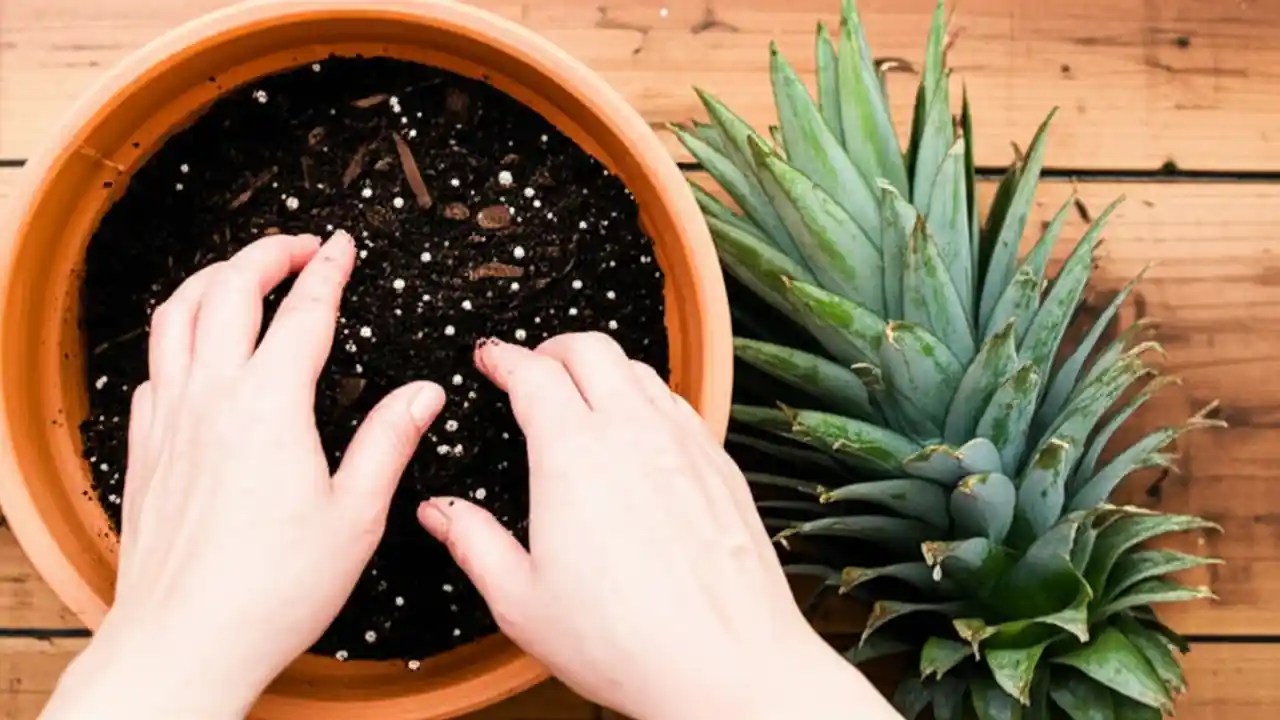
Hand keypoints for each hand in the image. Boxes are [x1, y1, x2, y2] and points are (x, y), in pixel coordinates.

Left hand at [44, 232, 444, 718]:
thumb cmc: (272, 589)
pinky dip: (177, 337)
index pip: (303, 310)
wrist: (186, 640)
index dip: (327, 269)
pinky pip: (152, 366)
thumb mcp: (356, 515)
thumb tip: (424, 392)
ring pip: (175, 314)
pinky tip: (197, 354)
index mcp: (270, 407)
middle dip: (267, 253)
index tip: (341, 246)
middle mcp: (211, 398)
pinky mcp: (146, 448)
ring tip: (242, 275)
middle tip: (300, 247)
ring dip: (212, 279)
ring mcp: (170, 419)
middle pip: (228, 289)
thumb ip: (390, 441)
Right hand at [418, 334, 899, 719]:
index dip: (504, 358)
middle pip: (592, 348)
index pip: (533, 373)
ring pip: (641, 370)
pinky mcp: (719, 465)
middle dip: (553, 346)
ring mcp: (684, 443)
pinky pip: (680, 405)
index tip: (489, 359)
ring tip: (584, 395)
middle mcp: (633, 433)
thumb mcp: (521, 601)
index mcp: (573, 454)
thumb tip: (440, 511)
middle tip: (533, 367)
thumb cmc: (624, 642)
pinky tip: (641, 433)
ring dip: (604, 368)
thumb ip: (473, 543)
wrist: (727, 664)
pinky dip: (648, 399)